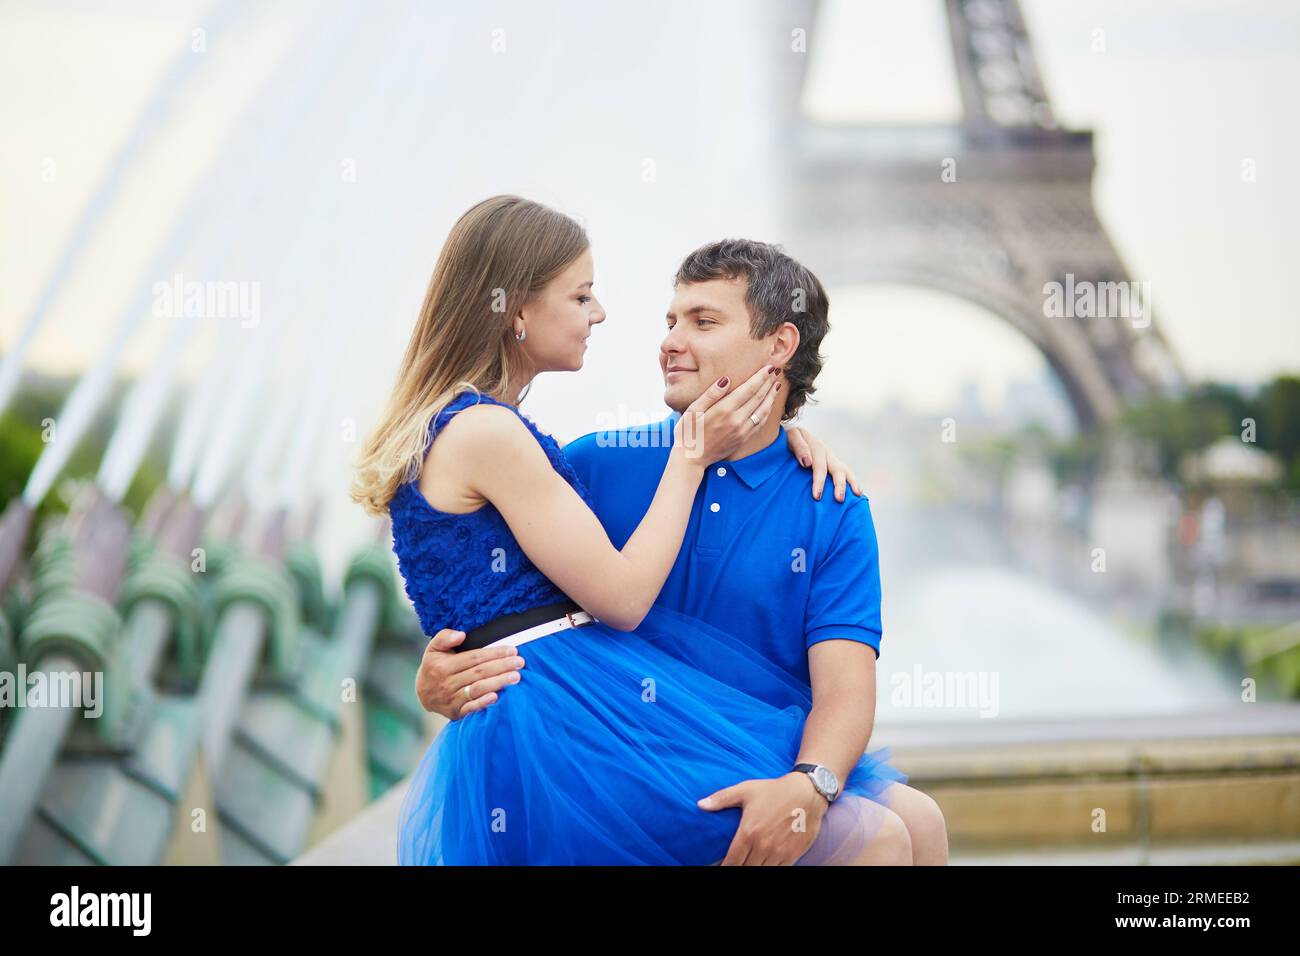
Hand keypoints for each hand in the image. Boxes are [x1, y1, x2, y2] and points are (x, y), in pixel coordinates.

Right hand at [415, 627, 525, 719]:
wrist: (423, 694)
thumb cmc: (434, 666)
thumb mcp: (433, 649)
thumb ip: (445, 637)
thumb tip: (461, 635)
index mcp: (443, 666)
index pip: (474, 658)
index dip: (494, 653)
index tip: (512, 650)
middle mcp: (447, 683)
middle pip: (479, 673)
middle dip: (502, 667)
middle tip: (520, 663)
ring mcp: (451, 699)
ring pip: (478, 689)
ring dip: (498, 683)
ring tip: (516, 677)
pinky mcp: (455, 712)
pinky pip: (471, 708)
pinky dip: (484, 703)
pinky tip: (497, 697)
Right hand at [675, 364, 780, 464]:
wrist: (691, 459)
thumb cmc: (688, 432)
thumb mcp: (693, 410)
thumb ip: (711, 394)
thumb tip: (726, 380)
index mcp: (724, 410)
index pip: (748, 389)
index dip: (761, 377)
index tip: (769, 367)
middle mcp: (736, 421)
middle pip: (758, 398)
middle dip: (769, 383)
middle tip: (777, 371)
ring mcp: (742, 431)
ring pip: (763, 411)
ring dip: (771, 397)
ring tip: (776, 385)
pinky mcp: (743, 440)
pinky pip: (760, 423)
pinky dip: (767, 411)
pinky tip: (768, 404)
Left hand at [697, 773, 828, 864]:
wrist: (807, 792)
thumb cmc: (774, 790)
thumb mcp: (746, 790)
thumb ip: (721, 799)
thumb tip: (700, 804)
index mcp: (748, 832)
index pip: (731, 861)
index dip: (724, 867)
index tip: (720, 866)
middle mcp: (763, 845)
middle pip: (746, 869)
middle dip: (739, 868)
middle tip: (736, 863)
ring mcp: (779, 852)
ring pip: (762, 872)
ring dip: (754, 869)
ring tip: (750, 862)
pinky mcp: (793, 855)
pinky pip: (779, 871)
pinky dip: (771, 869)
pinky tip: (764, 864)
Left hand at [785, 425, 862, 501]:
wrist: (788, 435)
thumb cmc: (786, 439)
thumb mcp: (790, 437)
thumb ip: (799, 447)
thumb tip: (808, 463)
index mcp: (816, 446)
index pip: (819, 465)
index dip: (819, 480)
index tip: (817, 496)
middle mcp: (826, 452)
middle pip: (836, 469)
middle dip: (839, 485)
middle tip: (839, 499)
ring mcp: (831, 458)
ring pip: (845, 470)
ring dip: (851, 483)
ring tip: (858, 494)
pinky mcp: (833, 463)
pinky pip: (845, 472)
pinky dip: (852, 481)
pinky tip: (858, 493)